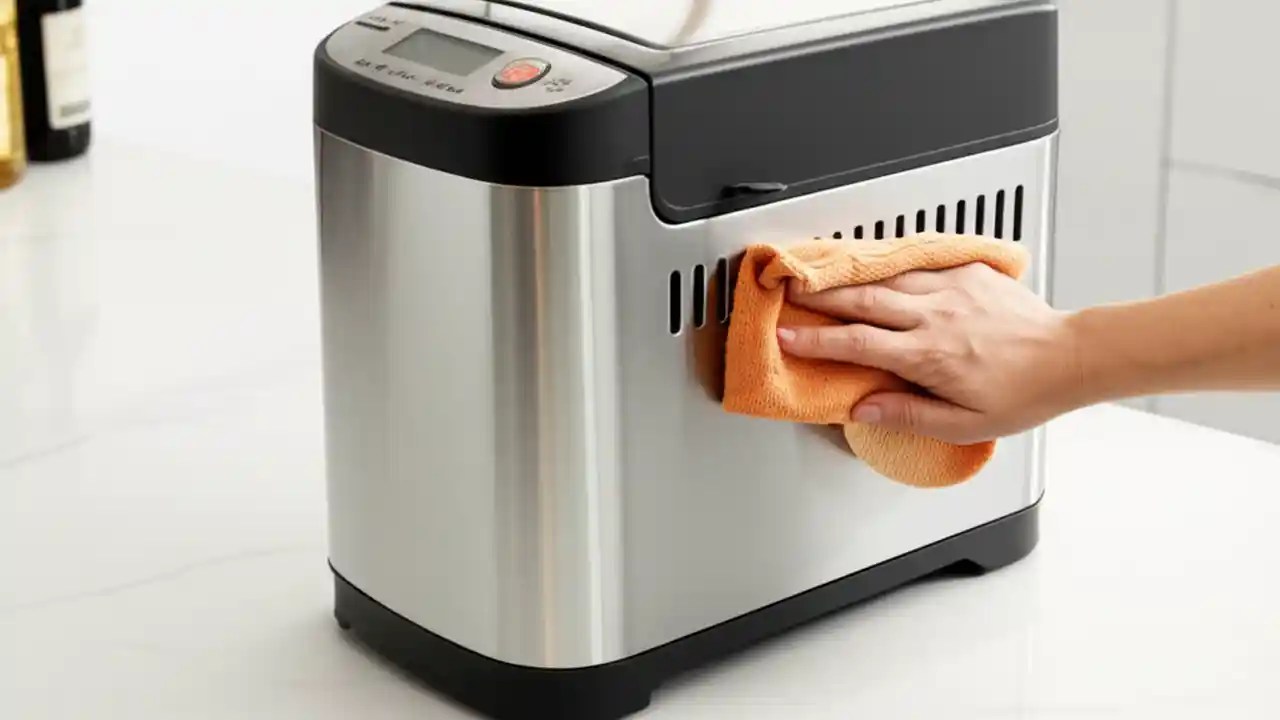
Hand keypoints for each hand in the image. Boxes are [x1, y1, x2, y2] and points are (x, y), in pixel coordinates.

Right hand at [776, 263, 1084, 443]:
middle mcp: (935, 316)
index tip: (786, 336)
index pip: (857, 344)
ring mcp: (951, 289)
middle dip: (819, 296)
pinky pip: (918, 266)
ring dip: (850, 278)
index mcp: (930, 355)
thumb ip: (909, 414)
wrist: (1070, 357)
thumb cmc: (1024, 393)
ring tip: (821, 278)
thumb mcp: (965, 424)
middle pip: (862, 300)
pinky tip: (875, 270)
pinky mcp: (968, 273)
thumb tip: (863, 408)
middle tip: (789, 292)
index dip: (815, 340)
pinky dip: (890, 268)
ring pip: (887, 278)